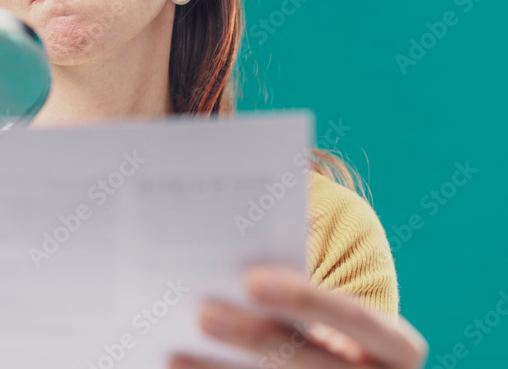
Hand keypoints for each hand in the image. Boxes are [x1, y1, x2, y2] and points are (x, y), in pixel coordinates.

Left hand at [168, 264, 427, 368]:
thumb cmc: (336, 322)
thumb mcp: (341, 303)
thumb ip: (304, 268)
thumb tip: (269, 217)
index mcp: (397, 347)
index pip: (353, 317)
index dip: (303, 298)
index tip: (251, 279)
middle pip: (308, 361)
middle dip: (252, 338)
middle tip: (202, 313)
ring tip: (175, 354)